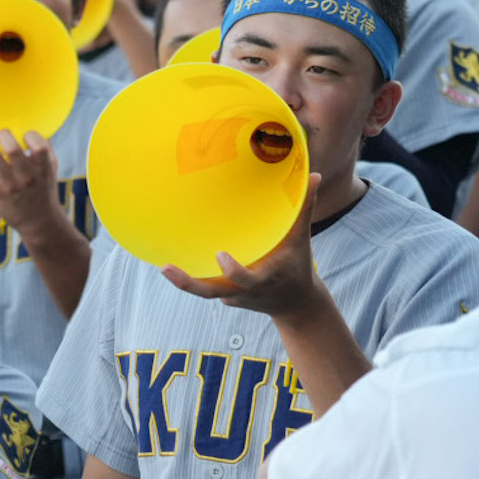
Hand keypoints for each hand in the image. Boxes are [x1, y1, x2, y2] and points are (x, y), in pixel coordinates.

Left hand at [0, 125, 69, 240]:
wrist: (39, 222)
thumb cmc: (43, 190)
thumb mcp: (51, 170)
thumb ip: (45, 151)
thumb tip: (31, 131)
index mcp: (44, 167)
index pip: (38, 144)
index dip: (30, 136)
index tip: (25, 137)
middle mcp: (27, 175)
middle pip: (13, 149)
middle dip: (5, 135)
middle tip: (2, 133)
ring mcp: (11, 184)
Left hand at [160, 174, 324, 319]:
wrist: (295, 304)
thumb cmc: (297, 264)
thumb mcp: (302, 239)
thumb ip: (304, 208)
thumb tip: (314, 175)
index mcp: (265, 277)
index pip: (246, 280)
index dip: (233, 271)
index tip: (220, 255)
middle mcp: (245, 291)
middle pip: (212, 293)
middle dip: (189, 284)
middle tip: (166, 268)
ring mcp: (233, 297)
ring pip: (204, 293)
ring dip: (183, 282)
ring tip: (164, 267)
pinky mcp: (226, 298)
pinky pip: (207, 288)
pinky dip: (192, 278)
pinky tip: (175, 263)